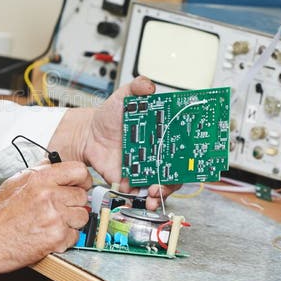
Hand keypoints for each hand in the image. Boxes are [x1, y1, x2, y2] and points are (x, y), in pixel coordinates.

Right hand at [0, 161, 91, 276]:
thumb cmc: (0, 215)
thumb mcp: (14, 182)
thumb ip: (37, 171)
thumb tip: (52, 163)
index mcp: (40, 179)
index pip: (78, 170)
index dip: (82, 179)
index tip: (79, 185)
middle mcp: (49, 196)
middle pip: (82, 195)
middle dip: (74, 203)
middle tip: (62, 208)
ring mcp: (55, 217)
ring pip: (82, 216)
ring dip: (72, 221)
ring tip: (55, 222)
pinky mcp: (57, 237)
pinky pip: (75, 235)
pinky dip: (66, 237)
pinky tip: (51, 234)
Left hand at [84, 76, 179, 210]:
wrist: (88, 134)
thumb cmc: (109, 116)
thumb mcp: (123, 97)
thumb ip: (136, 88)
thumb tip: (149, 86)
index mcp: (161, 136)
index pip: (182, 149)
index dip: (191, 159)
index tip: (193, 166)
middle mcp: (156, 154)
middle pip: (174, 173)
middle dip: (173, 182)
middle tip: (164, 183)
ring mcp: (143, 168)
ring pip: (160, 186)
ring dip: (159, 194)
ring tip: (151, 194)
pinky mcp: (129, 180)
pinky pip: (138, 192)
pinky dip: (137, 195)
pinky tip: (132, 192)